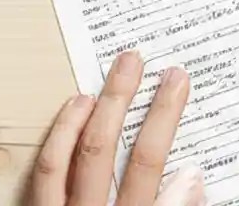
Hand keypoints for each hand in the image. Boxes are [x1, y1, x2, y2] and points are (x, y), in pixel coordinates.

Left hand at [32, 52, 203, 205]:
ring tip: (108, 78)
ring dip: (89, 111)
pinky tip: (72, 110)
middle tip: (135, 62)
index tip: (177, 83)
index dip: (164, 118)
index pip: (149, 164)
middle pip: (104, 148)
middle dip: (121, 100)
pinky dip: (59, 138)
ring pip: (73, 154)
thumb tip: (192, 177)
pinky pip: (46, 172)